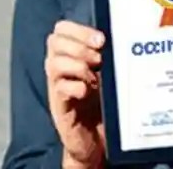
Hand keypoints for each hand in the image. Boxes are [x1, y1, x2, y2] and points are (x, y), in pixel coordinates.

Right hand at [44, 20, 106, 168]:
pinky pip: (59, 89)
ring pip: (53, 63)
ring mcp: (57, 88)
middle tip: (99, 57)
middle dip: (79, 44)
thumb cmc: (103, 105)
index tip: (101, 39)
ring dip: (77, 64)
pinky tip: (87, 91)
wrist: (97, 142)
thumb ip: (106, 57)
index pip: (62, 29)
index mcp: (70, 55)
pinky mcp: (60, 107)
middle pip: (54, 41)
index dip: (78, 29)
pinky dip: (75, 86)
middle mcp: (59, 68)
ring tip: (94, 75)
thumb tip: (119, 37)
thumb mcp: (107, 75)